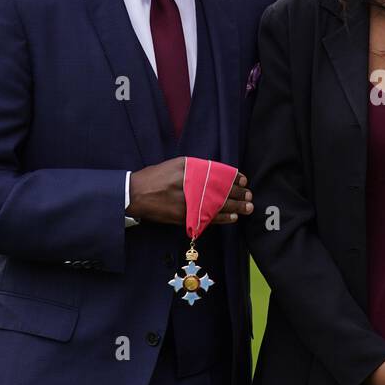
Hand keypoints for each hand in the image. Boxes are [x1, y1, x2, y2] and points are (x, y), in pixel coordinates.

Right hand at [127, 158, 252, 225]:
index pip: (219, 174)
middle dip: (238, 194)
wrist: (135, 194)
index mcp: (190, 171)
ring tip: (248, 207)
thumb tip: (218, 174)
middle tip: (249, 196)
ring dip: (235, 207)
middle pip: (222, 191)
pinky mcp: (184, 217)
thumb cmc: (156, 177)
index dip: (234, 179)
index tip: (243, 181)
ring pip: (218, 206)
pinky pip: (208, 219)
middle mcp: (191, 187)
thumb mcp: (176, 165)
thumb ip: (197, 168)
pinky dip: (222, 219)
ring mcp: (188, 204)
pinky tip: (233, 218)